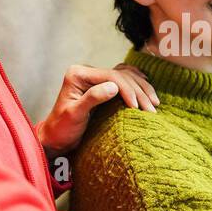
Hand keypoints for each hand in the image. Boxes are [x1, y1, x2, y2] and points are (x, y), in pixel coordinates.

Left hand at [35, 63, 159, 155]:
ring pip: (126, 76)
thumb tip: (114, 87)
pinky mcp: (102, 86)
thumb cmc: (62, 129)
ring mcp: (96, 78)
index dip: (128, 90)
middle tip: (151, 110)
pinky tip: (148, 89)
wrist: (57, 138)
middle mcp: (87, 72)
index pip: (111, 76)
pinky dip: (138, 84)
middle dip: (138, 92)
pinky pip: (125, 79)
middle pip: (121, 75)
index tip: (138, 107)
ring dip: (142, 88)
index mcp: (78, 74)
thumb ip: (92, 98)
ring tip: (155, 104)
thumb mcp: (75, 114)